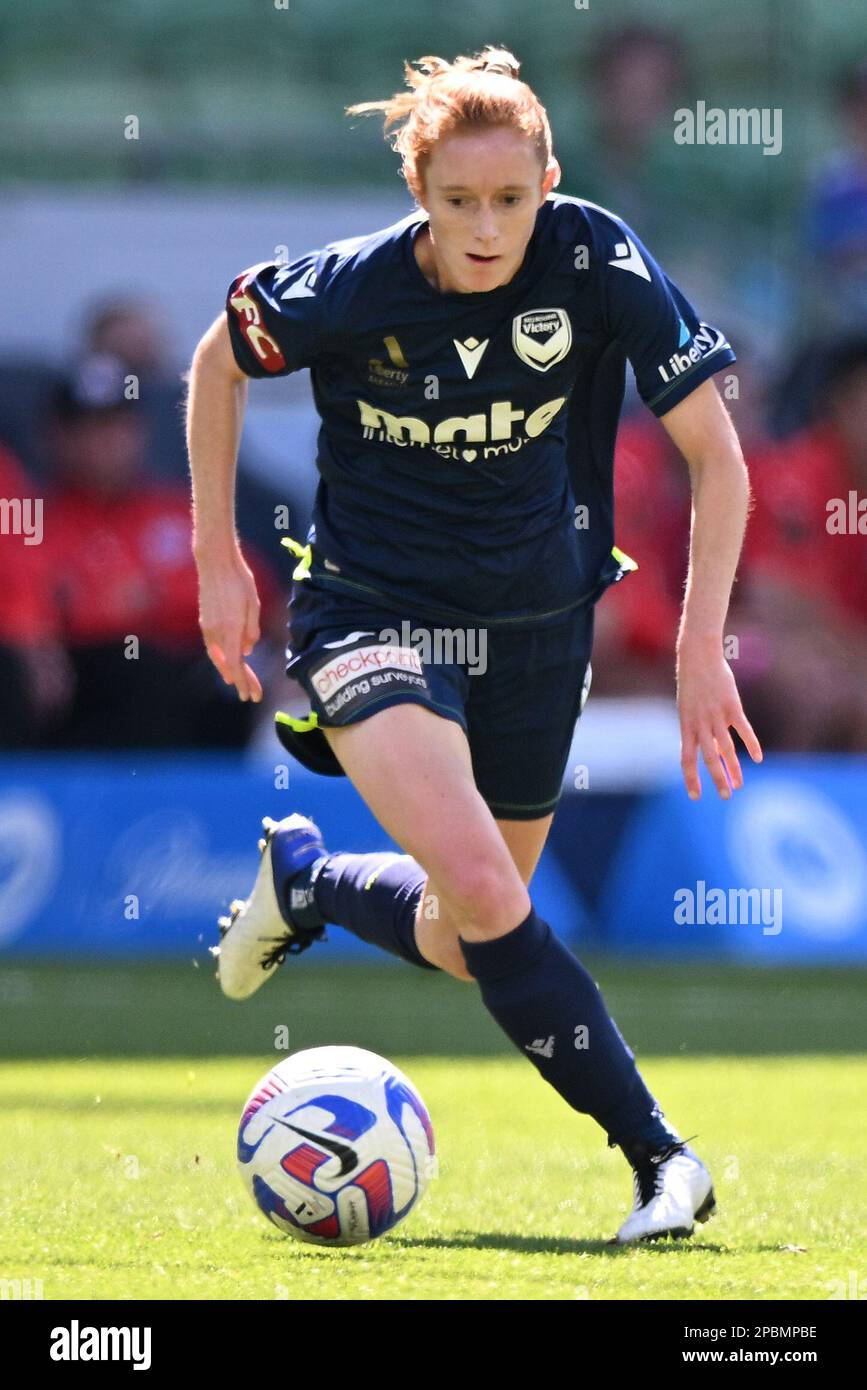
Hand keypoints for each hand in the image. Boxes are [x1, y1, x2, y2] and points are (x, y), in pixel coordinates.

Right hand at [195, 544, 262, 701]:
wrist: (215, 562)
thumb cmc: (239, 580)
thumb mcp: (254, 604)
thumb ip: (252, 630)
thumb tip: (247, 650)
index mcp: (231, 629)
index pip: (237, 665)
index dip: (244, 682)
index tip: (252, 696)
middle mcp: (216, 632)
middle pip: (228, 665)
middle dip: (240, 682)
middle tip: (250, 696)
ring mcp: (208, 627)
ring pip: (219, 657)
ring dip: (230, 671)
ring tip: (239, 683)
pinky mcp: (205, 621)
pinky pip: (214, 647)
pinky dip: (223, 658)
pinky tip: (229, 661)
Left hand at [676, 637, 761, 799]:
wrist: (698, 658)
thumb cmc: (693, 685)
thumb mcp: (690, 710)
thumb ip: (701, 732)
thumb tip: (715, 753)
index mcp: (686, 726)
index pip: (686, 759)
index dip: (691, 778)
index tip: (695, 796)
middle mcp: (700, 724)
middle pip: (709, 759)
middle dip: (717, 780)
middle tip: (726, 796)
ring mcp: (716, 716)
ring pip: (726, 748)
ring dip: (734, 768)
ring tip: (739, 785)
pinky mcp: (732, 707)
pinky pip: (743, 729)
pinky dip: (751, 744)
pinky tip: (757, 758)